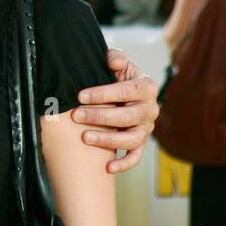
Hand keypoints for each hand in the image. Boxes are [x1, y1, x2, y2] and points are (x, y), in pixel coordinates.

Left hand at [71, 49, 159, 174]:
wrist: (121, 93)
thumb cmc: (115, 76)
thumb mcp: (117, 63)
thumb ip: (115, 58)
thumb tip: (113, 62)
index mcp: (146, 87)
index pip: (127, 91)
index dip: (104, 94)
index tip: (80, 96)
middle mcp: (149, 109)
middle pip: (128, 116)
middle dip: (100, 116)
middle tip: (76, 115)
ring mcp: (146, 128)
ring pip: (132, 139)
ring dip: (109, 139)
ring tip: (85, 137)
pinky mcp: (140, 143)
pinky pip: (136, 156)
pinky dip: (124, 164)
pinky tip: (108, 167)